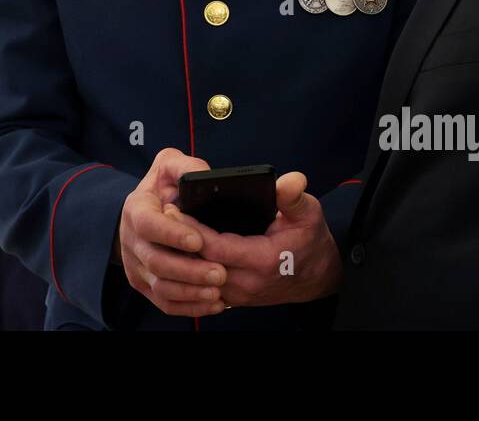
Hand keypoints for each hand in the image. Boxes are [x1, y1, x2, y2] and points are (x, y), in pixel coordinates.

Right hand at [118, 148, 227, 316]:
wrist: (144, 211)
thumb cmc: (163, 186)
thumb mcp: (170, 165)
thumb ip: (187, 167)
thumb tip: (206, 177)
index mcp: (136, 209)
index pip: (148, 224)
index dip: (172, 235)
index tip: (199, 241)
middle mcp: (131, 240)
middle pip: (157, 262)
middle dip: (190, 271)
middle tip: (220, 273)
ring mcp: (136, 265)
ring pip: (161, 287)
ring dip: (191, 292)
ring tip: (219, 291)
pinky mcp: (145, 285)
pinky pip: (164, 303)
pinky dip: (189, 307)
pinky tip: (213, 303)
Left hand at [171, 171, 341, 307]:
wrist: (317, 277)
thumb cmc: (310, 242)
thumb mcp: (308, 214)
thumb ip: (293, 197)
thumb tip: (289, 180)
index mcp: (262, 260)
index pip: (215, 247)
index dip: (191, 230)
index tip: (173, 210)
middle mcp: (246, 282)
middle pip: (199, 264)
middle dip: (178, 240)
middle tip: (160, 214)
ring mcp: (237, 294)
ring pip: (196, 277)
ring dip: (180, 255)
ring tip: (164, 229)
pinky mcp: (232, 297)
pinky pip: (202, 285)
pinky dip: (189, 267)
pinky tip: (178, 248)